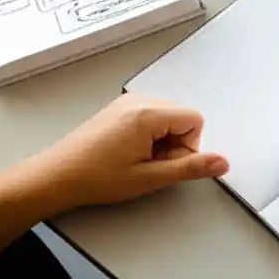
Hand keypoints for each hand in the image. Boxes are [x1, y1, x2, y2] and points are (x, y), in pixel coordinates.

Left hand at [21, 93, 227, 213]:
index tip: (166, 163)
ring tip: (137, 160)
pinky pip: (150, 116)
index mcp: (148, 113)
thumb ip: (190, 167)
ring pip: (167, 117)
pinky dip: (148, 135)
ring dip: (162, 140)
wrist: (56, 176)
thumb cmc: (95, 177)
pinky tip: (128, 153)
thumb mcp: (149, 178)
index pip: (194, 119)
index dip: (188, 146)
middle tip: (150, 163)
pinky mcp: (118, 110)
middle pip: (182, 116)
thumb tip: (222, 163)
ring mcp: (126, 103)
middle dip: (176, 142)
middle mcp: (138, 101)